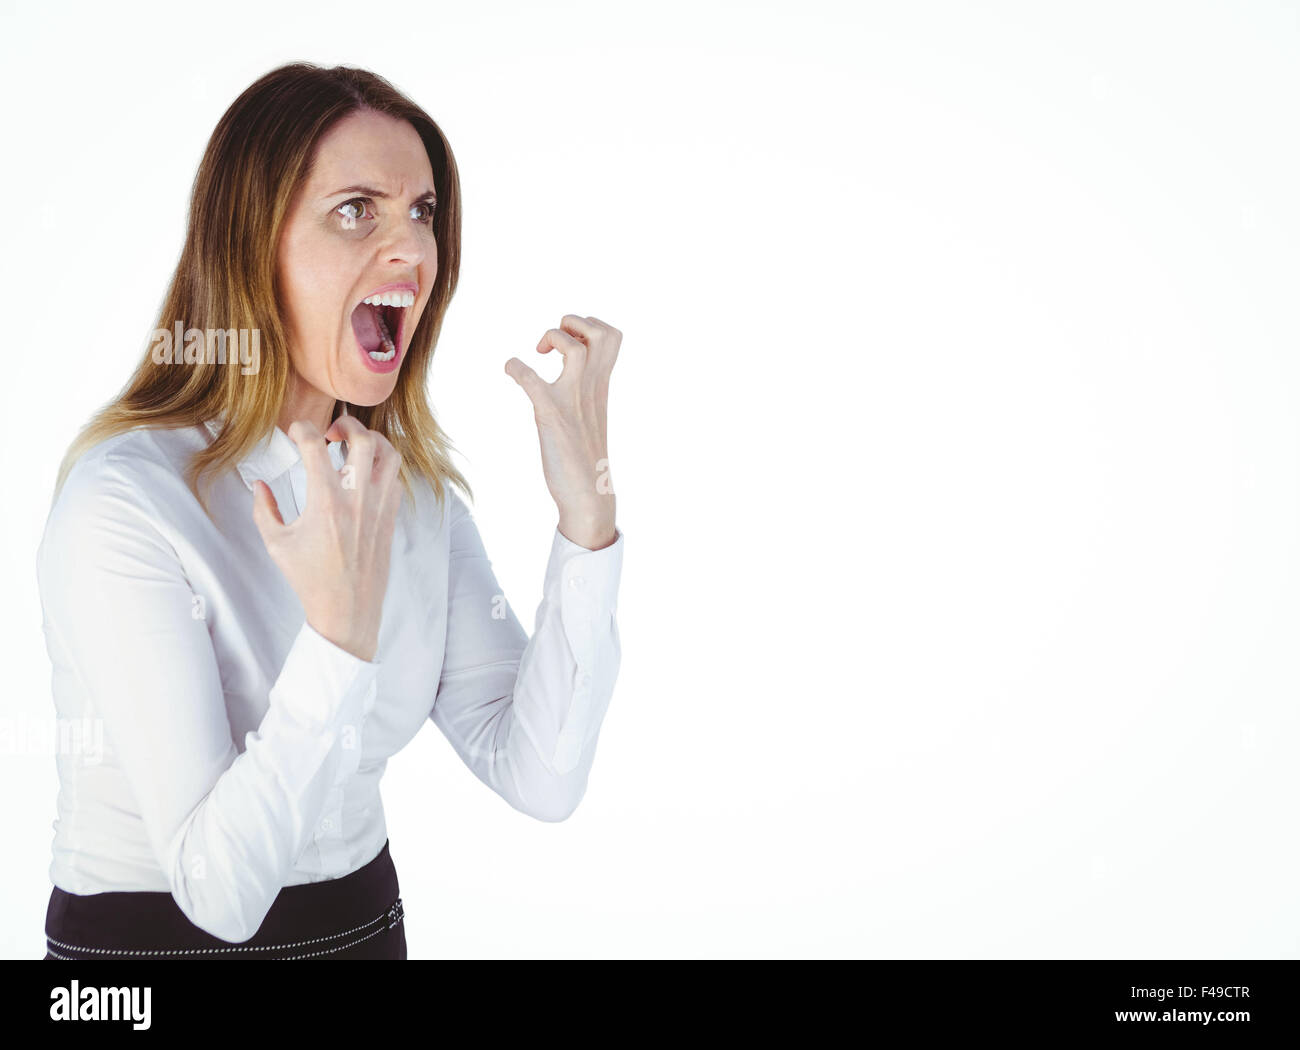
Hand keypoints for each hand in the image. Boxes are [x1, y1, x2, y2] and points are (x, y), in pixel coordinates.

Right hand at [250, 417, 402, 661]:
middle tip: (332, 431)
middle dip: (347, 424)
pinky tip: (365, 472)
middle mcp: (358, 501)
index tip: (295, 431)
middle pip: (364, 440)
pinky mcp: (391, 517)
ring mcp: (379, 508)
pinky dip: (383, 465)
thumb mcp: (276, 544)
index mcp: (326, 504)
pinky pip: (396, 477)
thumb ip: (264, 509)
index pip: (315, 448)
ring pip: (390, 455)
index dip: (301, 430)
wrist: (347, 610)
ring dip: (372, 440)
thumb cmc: (310, 579)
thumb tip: (260, 485)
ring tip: (354, 445)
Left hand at [504, 314, 620, 549]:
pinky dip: (517, 369)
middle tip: (552, 345)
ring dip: (551, 338)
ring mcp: (573, 401)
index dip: (587, 326)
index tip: (568, 342)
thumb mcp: (590, 414)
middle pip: (600, 333)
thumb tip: (571, 377)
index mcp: (602, 386)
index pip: (611, 336)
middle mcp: (591, 388)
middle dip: (572, 323)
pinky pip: (532, 382)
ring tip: (538, 353)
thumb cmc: (585, 458)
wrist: (588, 495)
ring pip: (575, 349)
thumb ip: (585, 390)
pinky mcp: (552, 417)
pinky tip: (511, 371)